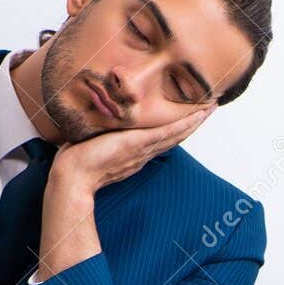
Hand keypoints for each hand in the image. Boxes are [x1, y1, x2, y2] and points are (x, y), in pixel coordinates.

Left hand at [51, 101, 215, 196]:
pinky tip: (199, 114)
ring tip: (211, 108)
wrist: (72, 177)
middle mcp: (142, 153)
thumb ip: (96, 134)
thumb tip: (89, 124)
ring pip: (176, 133)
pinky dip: (185, 123)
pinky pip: (168, 132)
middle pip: (174, 136)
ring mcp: (143, 149)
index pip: (159, 138)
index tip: (186, 117)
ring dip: (195, 121)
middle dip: (192, 122)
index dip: (175, 128)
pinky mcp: (139, 144)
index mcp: (133, 153)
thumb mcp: (89, 143)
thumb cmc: (75, 163)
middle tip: (209, 109)